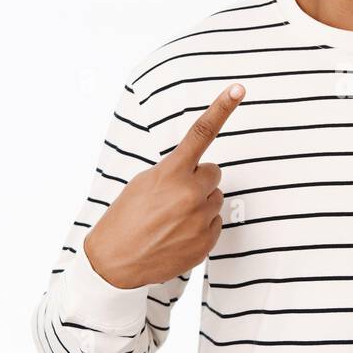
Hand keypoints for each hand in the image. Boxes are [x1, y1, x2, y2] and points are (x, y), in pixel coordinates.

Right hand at [84, 83, 244, 288]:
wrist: (115, 263)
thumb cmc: (125, 219)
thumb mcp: (143, 183)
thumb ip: (173, 172)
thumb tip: (197, 173)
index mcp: (172, 174)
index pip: (201, 133)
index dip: (222, 108)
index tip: (238, 89)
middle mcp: (191, 194)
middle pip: (214, 173)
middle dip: (199, 180)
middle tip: (174, 196)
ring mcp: (201, 219)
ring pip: (215, 200)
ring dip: (200, 204)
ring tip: (172, 219)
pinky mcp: (207, 242)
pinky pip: (215, 223)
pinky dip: (200, 227)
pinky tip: (178, 235)